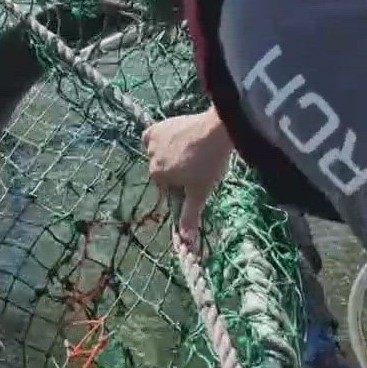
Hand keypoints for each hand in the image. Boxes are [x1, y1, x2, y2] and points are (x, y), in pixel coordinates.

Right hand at [141, 108, 231, 242]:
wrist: (217, 129)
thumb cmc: (209, 163)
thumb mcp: (201, 192)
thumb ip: (190, 216)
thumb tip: (185, 242)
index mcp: (157, 176)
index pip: (167, 188)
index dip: (182, 186)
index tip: (196, 179)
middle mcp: (150, 158)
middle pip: (162, 171)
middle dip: (176, 171)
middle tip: (197, 165)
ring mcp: (153, 140)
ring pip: (159, 155)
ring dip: (170, 156)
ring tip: (192, 152)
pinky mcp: (159, 125)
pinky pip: (154, 137)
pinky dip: (160, 141)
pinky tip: (174, 140)